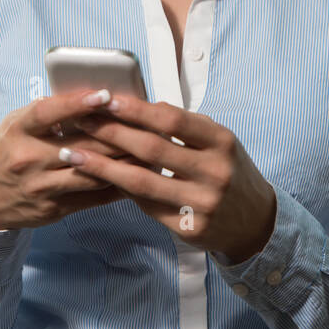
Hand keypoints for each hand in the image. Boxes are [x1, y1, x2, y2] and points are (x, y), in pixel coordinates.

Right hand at [0, 88, 134, 230]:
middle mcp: (28, 160)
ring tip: (151, 148)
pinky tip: (137, 176)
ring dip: (124, 162)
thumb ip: (45, 113)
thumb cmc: (2, 153)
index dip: (77, 103)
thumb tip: (85, 97)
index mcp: (17, 131)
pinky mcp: (54, 210)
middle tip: (147, 121)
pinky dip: (117, 186)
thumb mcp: (13, 125)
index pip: (48, 113)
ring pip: (92, 173)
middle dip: (117, 133)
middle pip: (81, 144)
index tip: (105, 94)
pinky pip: (93, 198)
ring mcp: (41, 188)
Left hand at [69, 94, 277, 262]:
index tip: (107, 100)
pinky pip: (146, 206)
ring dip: (102, 167)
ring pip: (142, 182)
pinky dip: (121, 190)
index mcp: (221, 142)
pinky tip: (98, 179)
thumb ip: (186, 126)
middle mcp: (214, 172)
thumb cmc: (230, 172)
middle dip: (111, 133)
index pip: (172, 120)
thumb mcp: (220, 142)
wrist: (255, 222)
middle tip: (81, 121)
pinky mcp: (189, 228)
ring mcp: (202, 203)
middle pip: (152, 149)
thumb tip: (144, 107)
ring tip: (74, 154)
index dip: (136, 110)